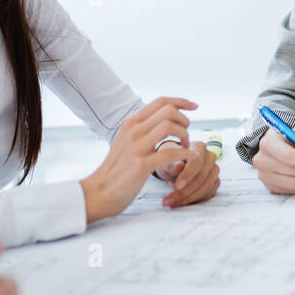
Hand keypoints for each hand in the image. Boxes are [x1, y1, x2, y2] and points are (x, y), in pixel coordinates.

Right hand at [81, 96, 196, 221]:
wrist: (100, 192)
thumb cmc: (117, 169)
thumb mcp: (126, 142)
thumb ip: (142, 130)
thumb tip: (163, 120)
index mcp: (130, 123)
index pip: (160, 102)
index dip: (181, 102)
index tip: (195, 107)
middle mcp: (132, 131)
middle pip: (168, 112)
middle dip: (184, 121)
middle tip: (186, 137)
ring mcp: (136, 147)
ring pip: (169, 127)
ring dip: (184, 135)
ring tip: (186, 147)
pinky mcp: (142, 165)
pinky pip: (170, 152)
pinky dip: (185, 153)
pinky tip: (190, 158)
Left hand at [156, 142, 220, 207]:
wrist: (175, 166)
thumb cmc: (171, 161)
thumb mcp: (166, 162)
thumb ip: (171, 164)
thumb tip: (178, 166)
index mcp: (199, 147)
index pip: (197, 162)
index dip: (188, 175)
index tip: (177, 186)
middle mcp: (210, 157)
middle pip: (202, 177)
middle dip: (185, 192)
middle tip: (169, 200)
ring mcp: (214, 170)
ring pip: (206, 187)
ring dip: (188, 198)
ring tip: (173, 202)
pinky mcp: (215, 181)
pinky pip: (208, 194)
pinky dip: (195, 200)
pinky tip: (183, 202)